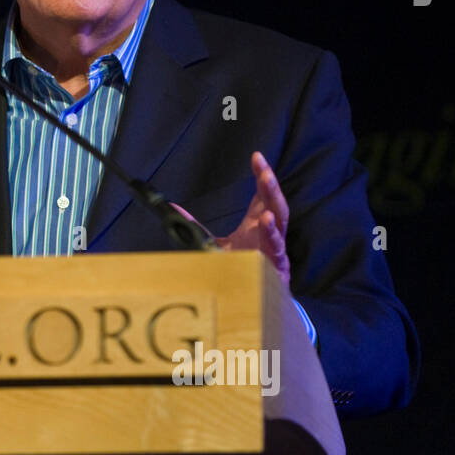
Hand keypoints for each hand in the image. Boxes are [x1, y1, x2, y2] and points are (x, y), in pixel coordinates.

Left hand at [171, 151, 290, 284]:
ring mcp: (275, 246)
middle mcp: (269, 231)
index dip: (261, 175)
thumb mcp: (215, 243)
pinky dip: (272, 233)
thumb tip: (173, 210)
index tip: (256, 157)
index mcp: (257, 223)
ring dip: (275, 200)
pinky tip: (267, 220)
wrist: (254, 298)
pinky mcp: (277, 263)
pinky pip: (277, 246)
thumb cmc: (240, 267)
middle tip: (264, 168)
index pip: (262, 194)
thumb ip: (196, 226)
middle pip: (274, 202)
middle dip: (270, 184)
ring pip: (281, 219)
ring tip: (267, 182)